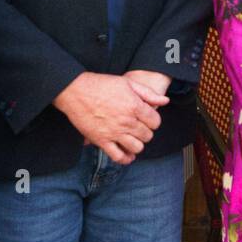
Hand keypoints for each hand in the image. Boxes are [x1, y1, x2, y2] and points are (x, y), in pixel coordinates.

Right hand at [52, 72, 167, 164]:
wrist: (76, 90)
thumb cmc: (101, 84)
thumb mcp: (128, 82)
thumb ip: (148, 94)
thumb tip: (165, 101)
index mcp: (134, 106)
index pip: (155, 122)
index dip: (153, 120)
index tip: (147, 118)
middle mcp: (126, 121)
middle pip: (147, 135)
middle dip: (146, 132)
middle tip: (139, 127)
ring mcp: (114, 133)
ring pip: (136, 148)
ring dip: (137, 144)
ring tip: (133, 138)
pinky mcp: (101, 141)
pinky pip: (118, 157)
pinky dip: (125, 158)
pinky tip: (127, 154)